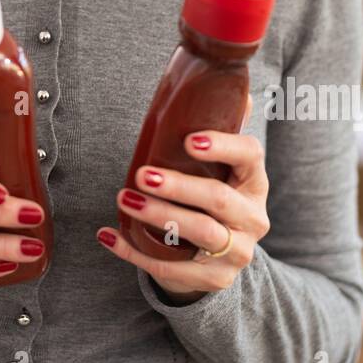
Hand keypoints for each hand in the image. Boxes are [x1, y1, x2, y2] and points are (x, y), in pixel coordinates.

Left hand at [96, 97, 268, 304]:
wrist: (223, 257)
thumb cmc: (217, 195)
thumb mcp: (225, 166)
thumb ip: (225, 128)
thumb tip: (228, 84)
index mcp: (254, 181)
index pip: (250, 157)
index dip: (223, 147)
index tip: (190, 140)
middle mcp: (253, 218)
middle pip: (218, 200)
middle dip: (178, 186)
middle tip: (142, 174)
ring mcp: (236, 252)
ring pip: (200, 233)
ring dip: (159, 216)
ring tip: (124, 199)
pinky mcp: (214, 279)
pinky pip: (172, 268)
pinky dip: (135, 252)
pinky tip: (108, 236)